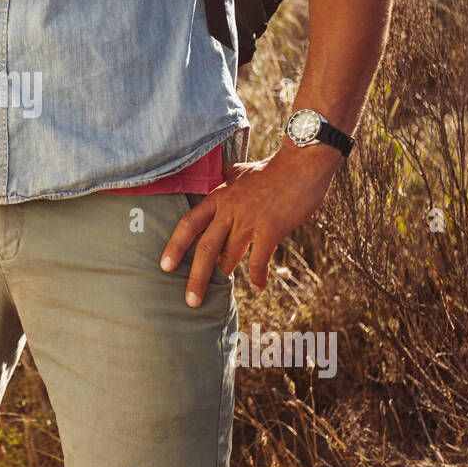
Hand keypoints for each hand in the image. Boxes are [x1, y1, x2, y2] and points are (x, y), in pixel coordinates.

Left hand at [160, 144, 339, 305]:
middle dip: (196, 277)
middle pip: (205, 248)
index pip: (189, 223)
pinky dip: (258, 276)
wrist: (303, 164)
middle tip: (190, 301)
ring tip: (221, 287)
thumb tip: (220, 171)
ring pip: (230, 255)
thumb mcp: (241, 171)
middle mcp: (229, 210)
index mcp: (218, 197)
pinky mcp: (271, 229)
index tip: (164, 266)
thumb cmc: (272, 169)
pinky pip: (259, 260)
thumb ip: (227, 176)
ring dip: (225, 273)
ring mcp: (249, 220)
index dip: (175, 246)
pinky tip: (258, 286)